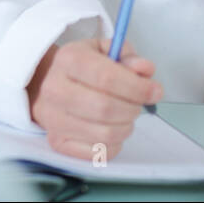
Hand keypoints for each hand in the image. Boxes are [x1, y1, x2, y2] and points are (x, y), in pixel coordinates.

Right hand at [27, 36, 162, 161]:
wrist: (48, 85)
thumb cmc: (82, 67)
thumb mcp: (104, 50)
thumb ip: (128, 56)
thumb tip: (145, 70)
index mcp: (68, 60)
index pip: (106, 78)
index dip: (137, 87)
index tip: (155, 91)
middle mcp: (55, 89)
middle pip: (105, 108)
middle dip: (133, 108)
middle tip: (139, 103)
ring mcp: (53, 119)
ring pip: (104, 133)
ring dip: (127, 126)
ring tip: (126, 115)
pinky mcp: (57, 142)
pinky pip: (98, 152)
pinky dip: (115, 144)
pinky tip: (113, 128)